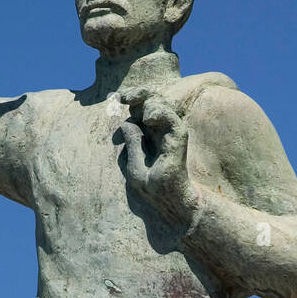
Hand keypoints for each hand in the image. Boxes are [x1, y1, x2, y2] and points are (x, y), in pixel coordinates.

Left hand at [119, 89, 199, 229]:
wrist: (168, 203)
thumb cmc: (151, 189)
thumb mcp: (133, 166)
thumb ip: (132, 144)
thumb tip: (127, 123)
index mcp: (149, 136)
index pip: (141, 110)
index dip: (132, 99)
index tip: (118, 97)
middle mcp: (161, 132)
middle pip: (153, 101)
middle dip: (139, 94)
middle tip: (124, 96)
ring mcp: (171, 135)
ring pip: (163, 106)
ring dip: (150, 102)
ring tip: (140, 113)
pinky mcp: (179, 141)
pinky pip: (173, 121)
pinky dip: (162, 114)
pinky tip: (149, 117)